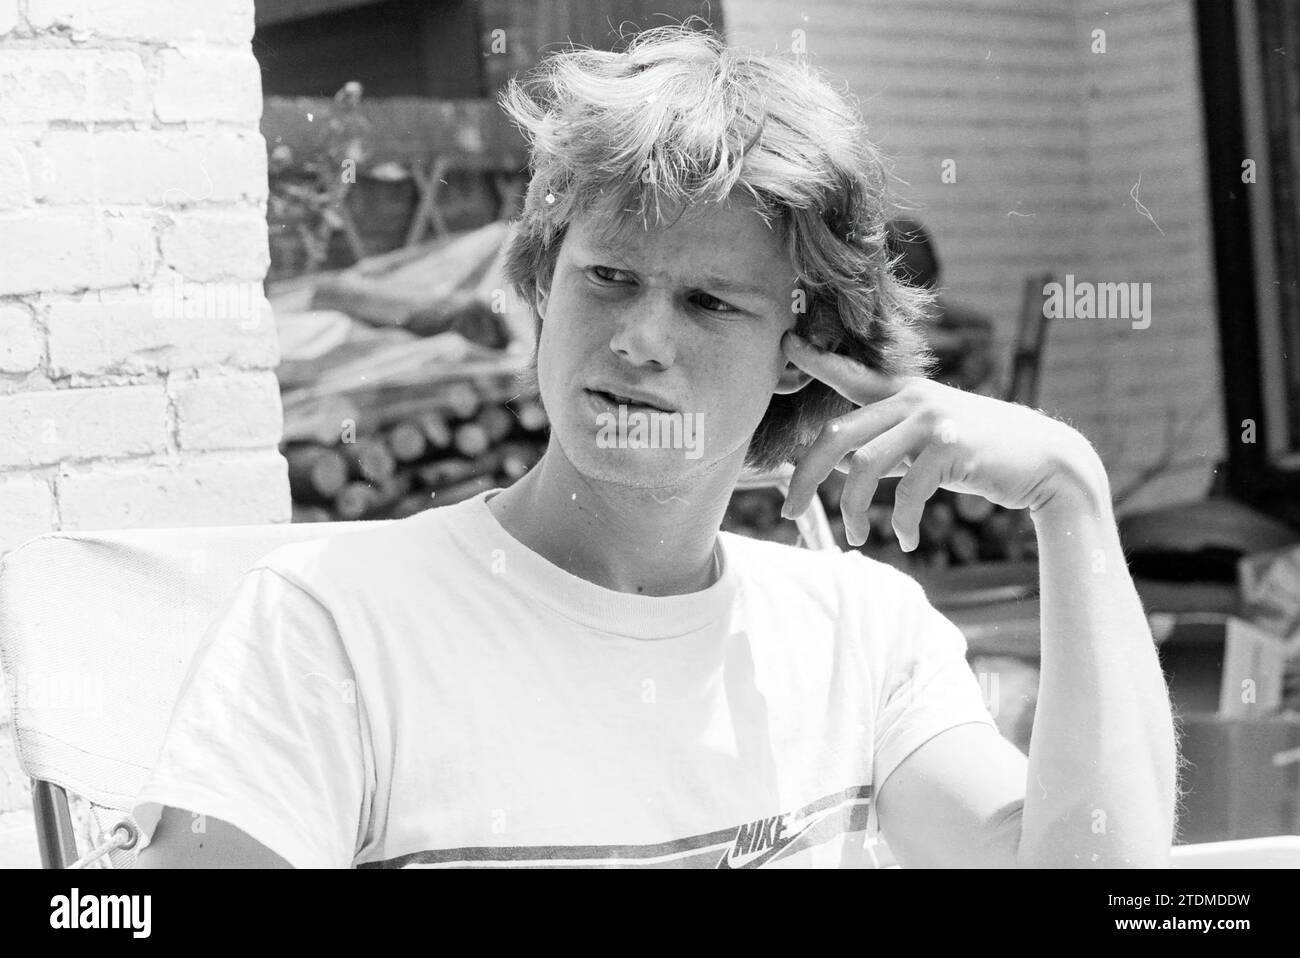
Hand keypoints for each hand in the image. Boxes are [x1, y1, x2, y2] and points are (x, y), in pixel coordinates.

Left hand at [778, 331, 1107, 548]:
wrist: (1046, 460)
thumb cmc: (981, 453)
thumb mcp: (930, 442)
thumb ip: (889, 448)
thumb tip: (838, 470)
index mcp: (905, 394)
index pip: (851, 376)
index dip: (817, 361)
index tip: (786, 343)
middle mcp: (914, 400)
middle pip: (838, 435)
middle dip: (805, 476)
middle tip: (788, 511)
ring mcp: (934, 420)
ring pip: (865, 466)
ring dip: (851, 509)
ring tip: (854, 538)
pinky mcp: (953, 447)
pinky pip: (908, 493)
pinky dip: (900, 523)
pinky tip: (905, 541)